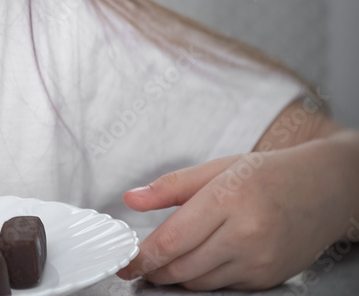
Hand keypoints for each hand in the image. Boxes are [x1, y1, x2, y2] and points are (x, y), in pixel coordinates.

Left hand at [116, 145, 349, 290]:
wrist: (325, 189)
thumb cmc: (268, 174)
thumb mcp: (216, 168)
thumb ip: (170, 187)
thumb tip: (132, 199)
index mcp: (228, 199)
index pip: (172, 239)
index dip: (143, 256)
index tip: (125, 261)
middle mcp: (245, 234)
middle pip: (182, 267)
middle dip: (154, 270)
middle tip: (139, 264)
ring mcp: (259, 261)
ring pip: (200, 282)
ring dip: (177, 276)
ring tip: (164, 263)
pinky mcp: (268, 278)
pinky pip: (223, 286)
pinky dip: (205, 278)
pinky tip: (200, 262)